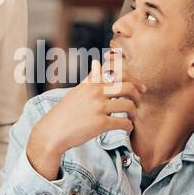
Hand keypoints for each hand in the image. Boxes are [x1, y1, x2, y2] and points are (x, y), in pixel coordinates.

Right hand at [26, 55, 145, 179]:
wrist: (53, 131)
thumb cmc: (65, 112)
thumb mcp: (78, 91)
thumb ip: (91, 78)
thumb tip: (97, 63)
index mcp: (92, 83)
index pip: (120, 74)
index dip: (134, 80)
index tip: (141, 88)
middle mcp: (96, 92)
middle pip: (128, 87)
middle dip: (138, 95)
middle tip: (138, 103)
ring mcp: (99, 107)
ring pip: (129, 105)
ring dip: (134, 113)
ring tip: (132, 117)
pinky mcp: (101, 123)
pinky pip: (123, 123)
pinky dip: (129, 126)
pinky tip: (127, 128)